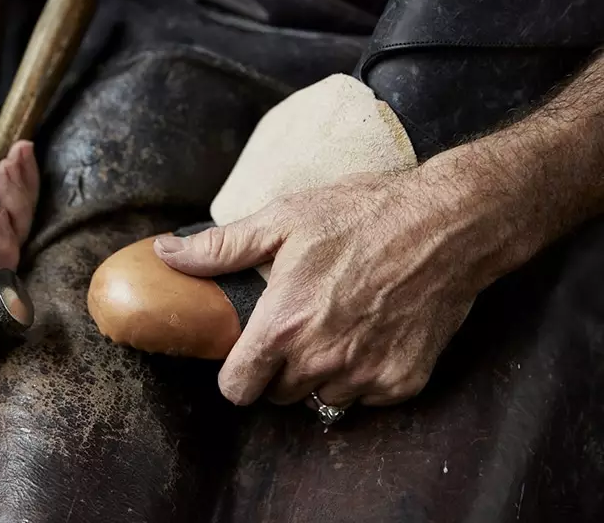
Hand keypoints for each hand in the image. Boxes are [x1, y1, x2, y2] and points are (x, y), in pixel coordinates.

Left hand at [154, 170, 501, 408]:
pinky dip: (364, 374)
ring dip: (321, 375)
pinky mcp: (403, 381)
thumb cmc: (362, 215)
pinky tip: (372, 332)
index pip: (236, 389)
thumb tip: (166, 254)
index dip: (237, 375)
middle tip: (297, 326)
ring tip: (336, 326)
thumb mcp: (283, 219)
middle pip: (278, 395)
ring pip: (322, 398)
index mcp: (283, 326)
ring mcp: (365, 374)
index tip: (247, 355)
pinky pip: (367, 396)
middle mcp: (321, 359)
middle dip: (279, 369)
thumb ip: (220, 248)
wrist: (447, 223)